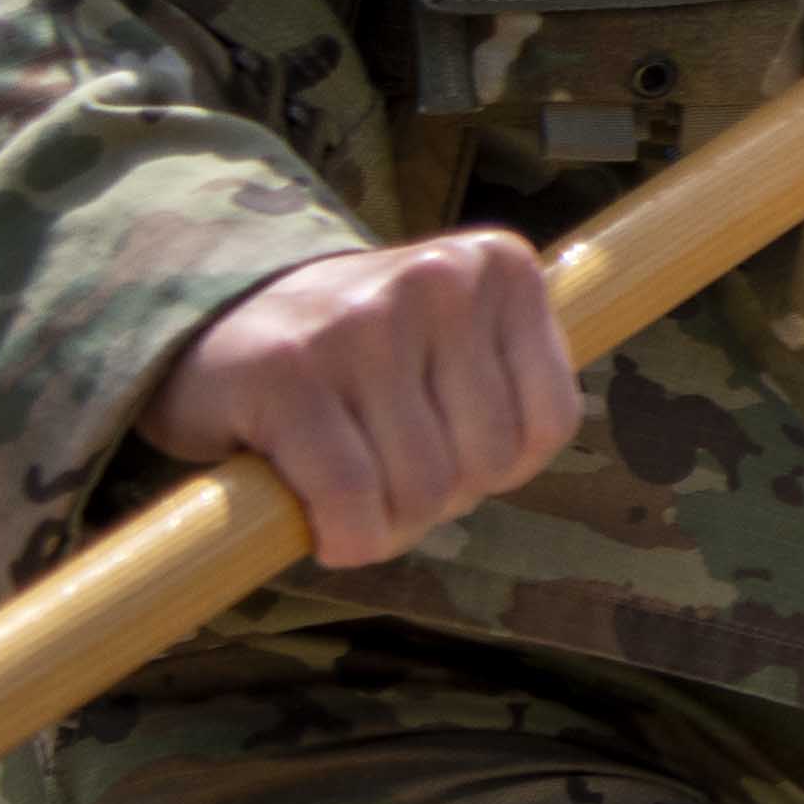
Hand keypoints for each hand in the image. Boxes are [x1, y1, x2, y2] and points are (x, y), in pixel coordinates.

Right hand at [141, 233, 580, 567]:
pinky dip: (347, 537)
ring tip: (350, 490)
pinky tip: (326, 528)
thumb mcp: (456, 331)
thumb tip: (592, 451)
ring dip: (388, 524)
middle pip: (487, 463)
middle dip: (438, 498)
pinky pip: (352, 499)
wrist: (210, 319)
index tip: (447, 452)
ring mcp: (361, 324)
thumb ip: (518, 374)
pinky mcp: (289, 375)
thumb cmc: (354, 351)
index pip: (552, 423)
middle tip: (384, 472)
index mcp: (499, 267)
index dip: (499, 469)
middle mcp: (438, 281)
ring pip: (424, 488)